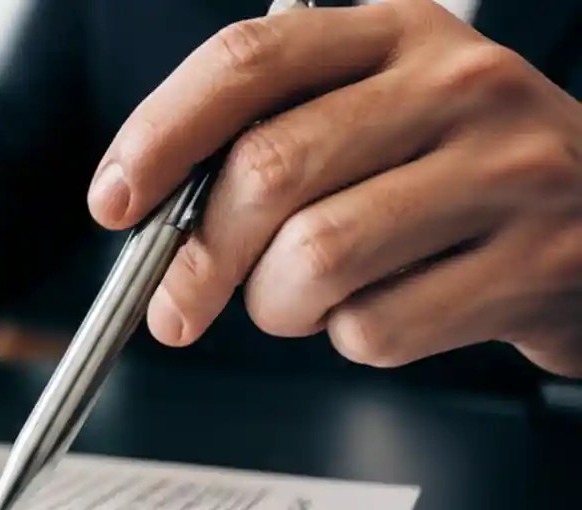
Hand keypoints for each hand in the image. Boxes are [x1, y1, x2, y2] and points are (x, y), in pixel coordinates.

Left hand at [88, 0, 581, 376]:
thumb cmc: (452, 172)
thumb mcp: (370, 116)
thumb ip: (266, 142)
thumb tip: (149, 218)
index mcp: (393, 32)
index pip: (246, 61)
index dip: (158, 136)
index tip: (114, 202)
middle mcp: (456, 84)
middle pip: (268, 171)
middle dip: (197, 258)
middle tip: (178, 304)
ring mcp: (506, 172)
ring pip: (315, 259)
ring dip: (277, 306)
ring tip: (303, 299)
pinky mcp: (535, 264)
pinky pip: (378, 328)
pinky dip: (351, 339)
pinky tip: (384, 311)